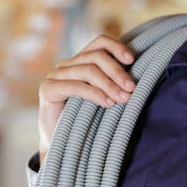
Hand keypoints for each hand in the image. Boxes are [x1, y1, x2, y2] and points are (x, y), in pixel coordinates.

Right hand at [37, 34, 135, 163]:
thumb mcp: (104, 96)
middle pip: (96, 56)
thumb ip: (114, 82)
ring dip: (109, 84)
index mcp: (80, 61)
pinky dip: (95, 94)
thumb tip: (139, 77)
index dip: (117, 47)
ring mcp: (55, 75)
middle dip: (117, 71)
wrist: (61, 144)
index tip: (132, 59)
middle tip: (131, 88)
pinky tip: (108, 104)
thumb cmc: (86, 120)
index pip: (100, 42)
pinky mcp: (48, 89)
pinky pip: (76, 86)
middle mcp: (66, 64)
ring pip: (87, 70)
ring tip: (123, 98)